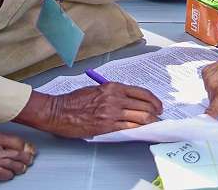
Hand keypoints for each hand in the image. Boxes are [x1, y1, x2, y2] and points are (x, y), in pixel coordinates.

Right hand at [26, 83, 163, 138]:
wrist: (59, 112)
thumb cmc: (74, 101)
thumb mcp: (96, 89)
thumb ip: (113, 93)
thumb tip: (128, 101)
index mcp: (113, 87)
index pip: (141, 92)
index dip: (153, 100)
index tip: (158, 105)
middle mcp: (115, 98)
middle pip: (144, 105)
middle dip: (155, 112)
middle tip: (158, 117)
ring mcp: (112, 112)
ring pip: (140, 117)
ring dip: (150, 122)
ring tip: (153, 125)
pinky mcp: (107, 125)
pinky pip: (129, 127)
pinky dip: (139, 129)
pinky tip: (141, 130)